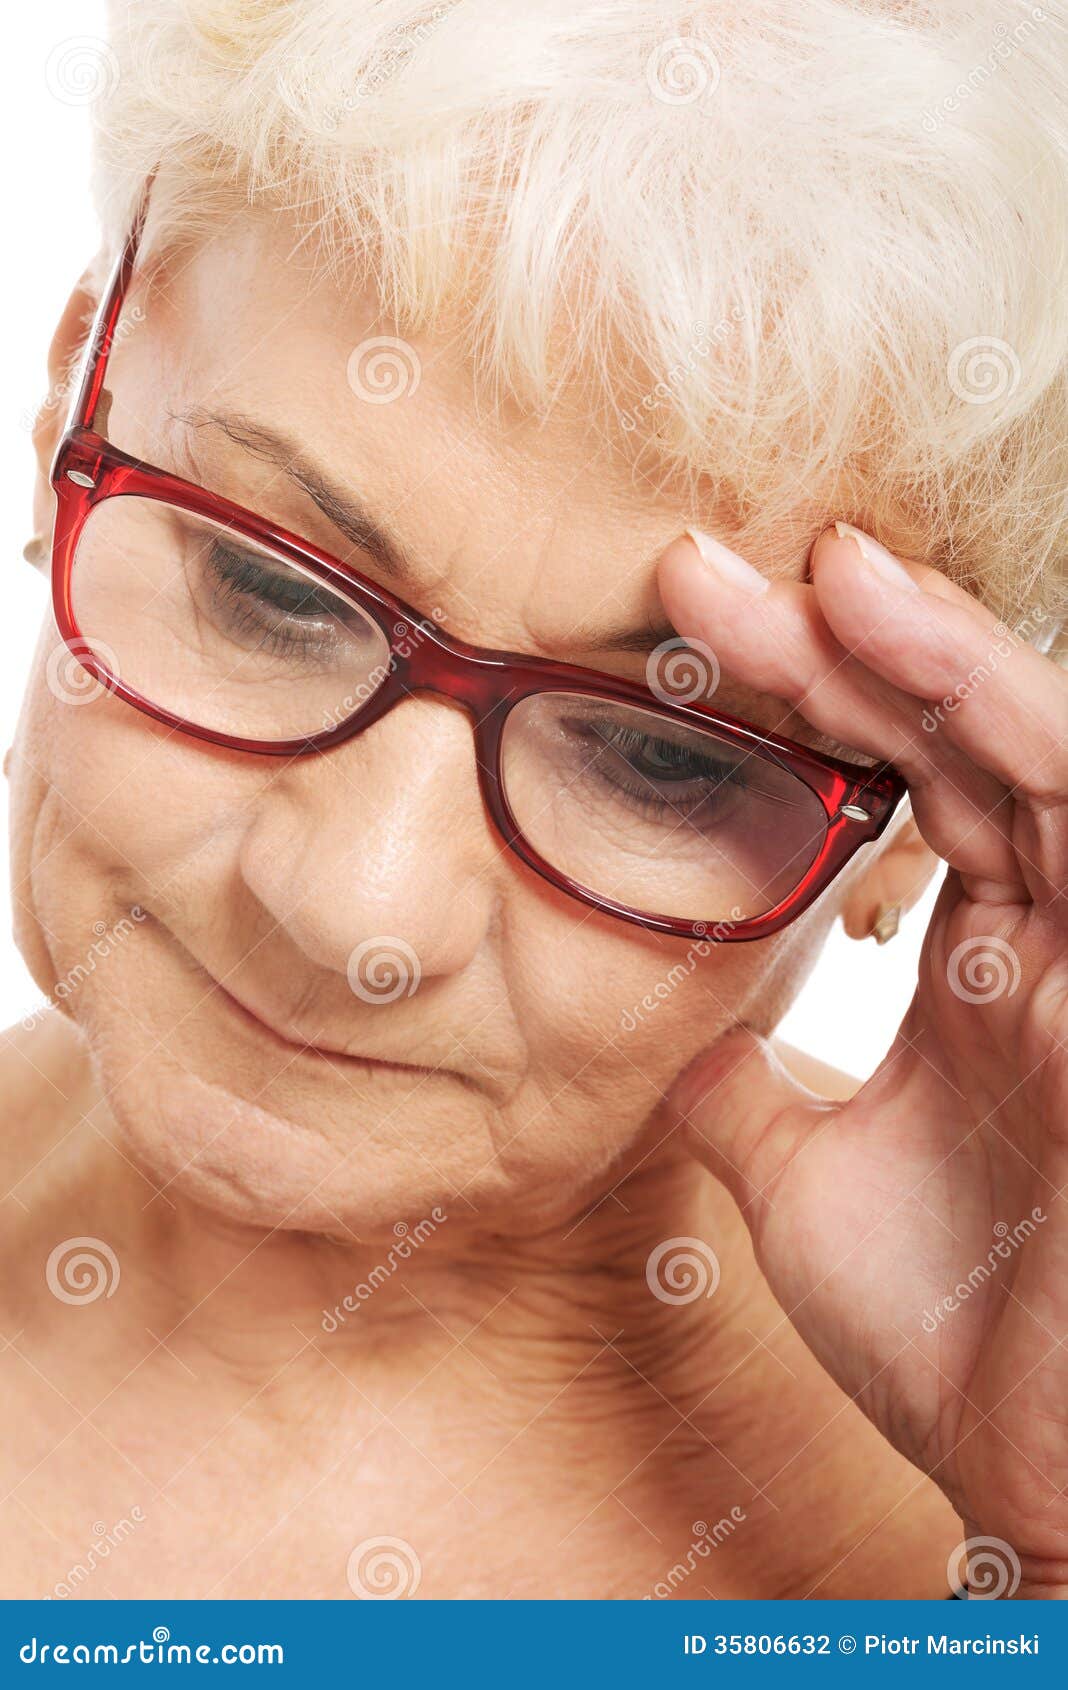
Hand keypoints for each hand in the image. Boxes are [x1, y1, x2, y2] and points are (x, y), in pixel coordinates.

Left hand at [657, 522, 1067, 1598]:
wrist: (1049, 1477)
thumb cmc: (959, 1332)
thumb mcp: (802, 1180)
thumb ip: (744, 1084)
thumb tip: (650, 1021)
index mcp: (988, 967)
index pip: (903, 785)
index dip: (805, 700)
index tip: (679, 634)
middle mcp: (1058, 937)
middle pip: (956, 742)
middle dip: (839, 647)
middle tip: (701, 574)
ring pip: (1039, 750)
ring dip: (935, 654)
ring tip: (826, 572)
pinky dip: (1016, 723)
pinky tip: (921, 646)